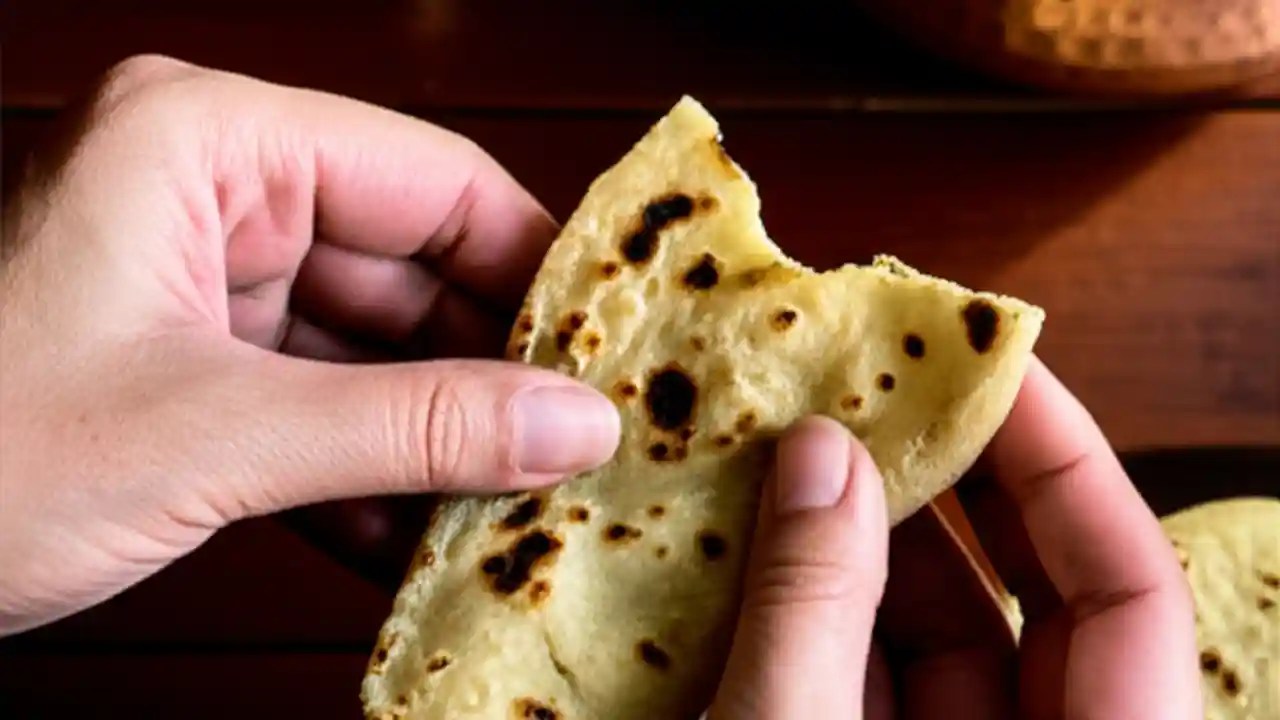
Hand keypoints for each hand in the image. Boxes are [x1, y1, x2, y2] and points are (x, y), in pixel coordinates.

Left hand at [0, 56, 619, 635]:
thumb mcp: (216, 437)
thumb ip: (412, 426)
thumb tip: (571, 423)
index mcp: (209, 144)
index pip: (431, 178)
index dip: (535, 264)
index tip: (615, 344)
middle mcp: (212, 194)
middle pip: (411, 270)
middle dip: (488, 373)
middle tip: (576, 450)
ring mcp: (200, 281)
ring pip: (371, 350)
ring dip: (433, 439)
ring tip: (515, 508)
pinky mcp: (190, 361)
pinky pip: (318, 402)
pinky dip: (367, 475)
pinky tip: (419, 541)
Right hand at [708, 359, 1200, 718]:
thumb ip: (811, 606)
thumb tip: (823, 451)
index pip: (1127, 588)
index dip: (1065, 459)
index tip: (988, 361)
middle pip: (1027, 596)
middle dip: (947, 486)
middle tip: (875, 387)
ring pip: (934, 633)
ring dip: (858, 540)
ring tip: (789, 452)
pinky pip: (866, 674)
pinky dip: (811, 608)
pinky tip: (751, 539)